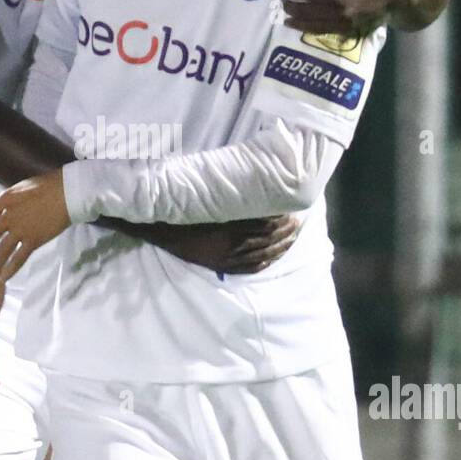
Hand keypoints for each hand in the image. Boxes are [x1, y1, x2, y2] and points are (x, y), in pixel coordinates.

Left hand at [0, 169, 69, 284]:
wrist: (67, 193)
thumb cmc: (47, 187)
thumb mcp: (21, 188)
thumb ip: (9, 200)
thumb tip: (1, 209)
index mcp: (4, 201)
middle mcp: (8, 216)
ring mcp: (20, 229)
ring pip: (1, 252)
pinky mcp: (33, 240)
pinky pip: (18, 258)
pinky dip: (9, 270)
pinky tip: (2, 279)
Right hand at [147, 214, 300, 273]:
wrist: (162, 231)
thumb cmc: (184, 213)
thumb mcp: (210, 202)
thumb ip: (230, 199)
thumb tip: (254, 191)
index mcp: (230, 227)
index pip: (265, 224)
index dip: (280, 219)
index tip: (291, 210)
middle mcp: (232, 245)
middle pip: (268, 239)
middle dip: (286, 232)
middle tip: (299, 223)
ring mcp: (228, 258)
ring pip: (262, 254)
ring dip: (281, 246)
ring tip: (293, 238)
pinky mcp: (222, 266)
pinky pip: (250, 267)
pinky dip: (265, 262)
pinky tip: (273, 257)